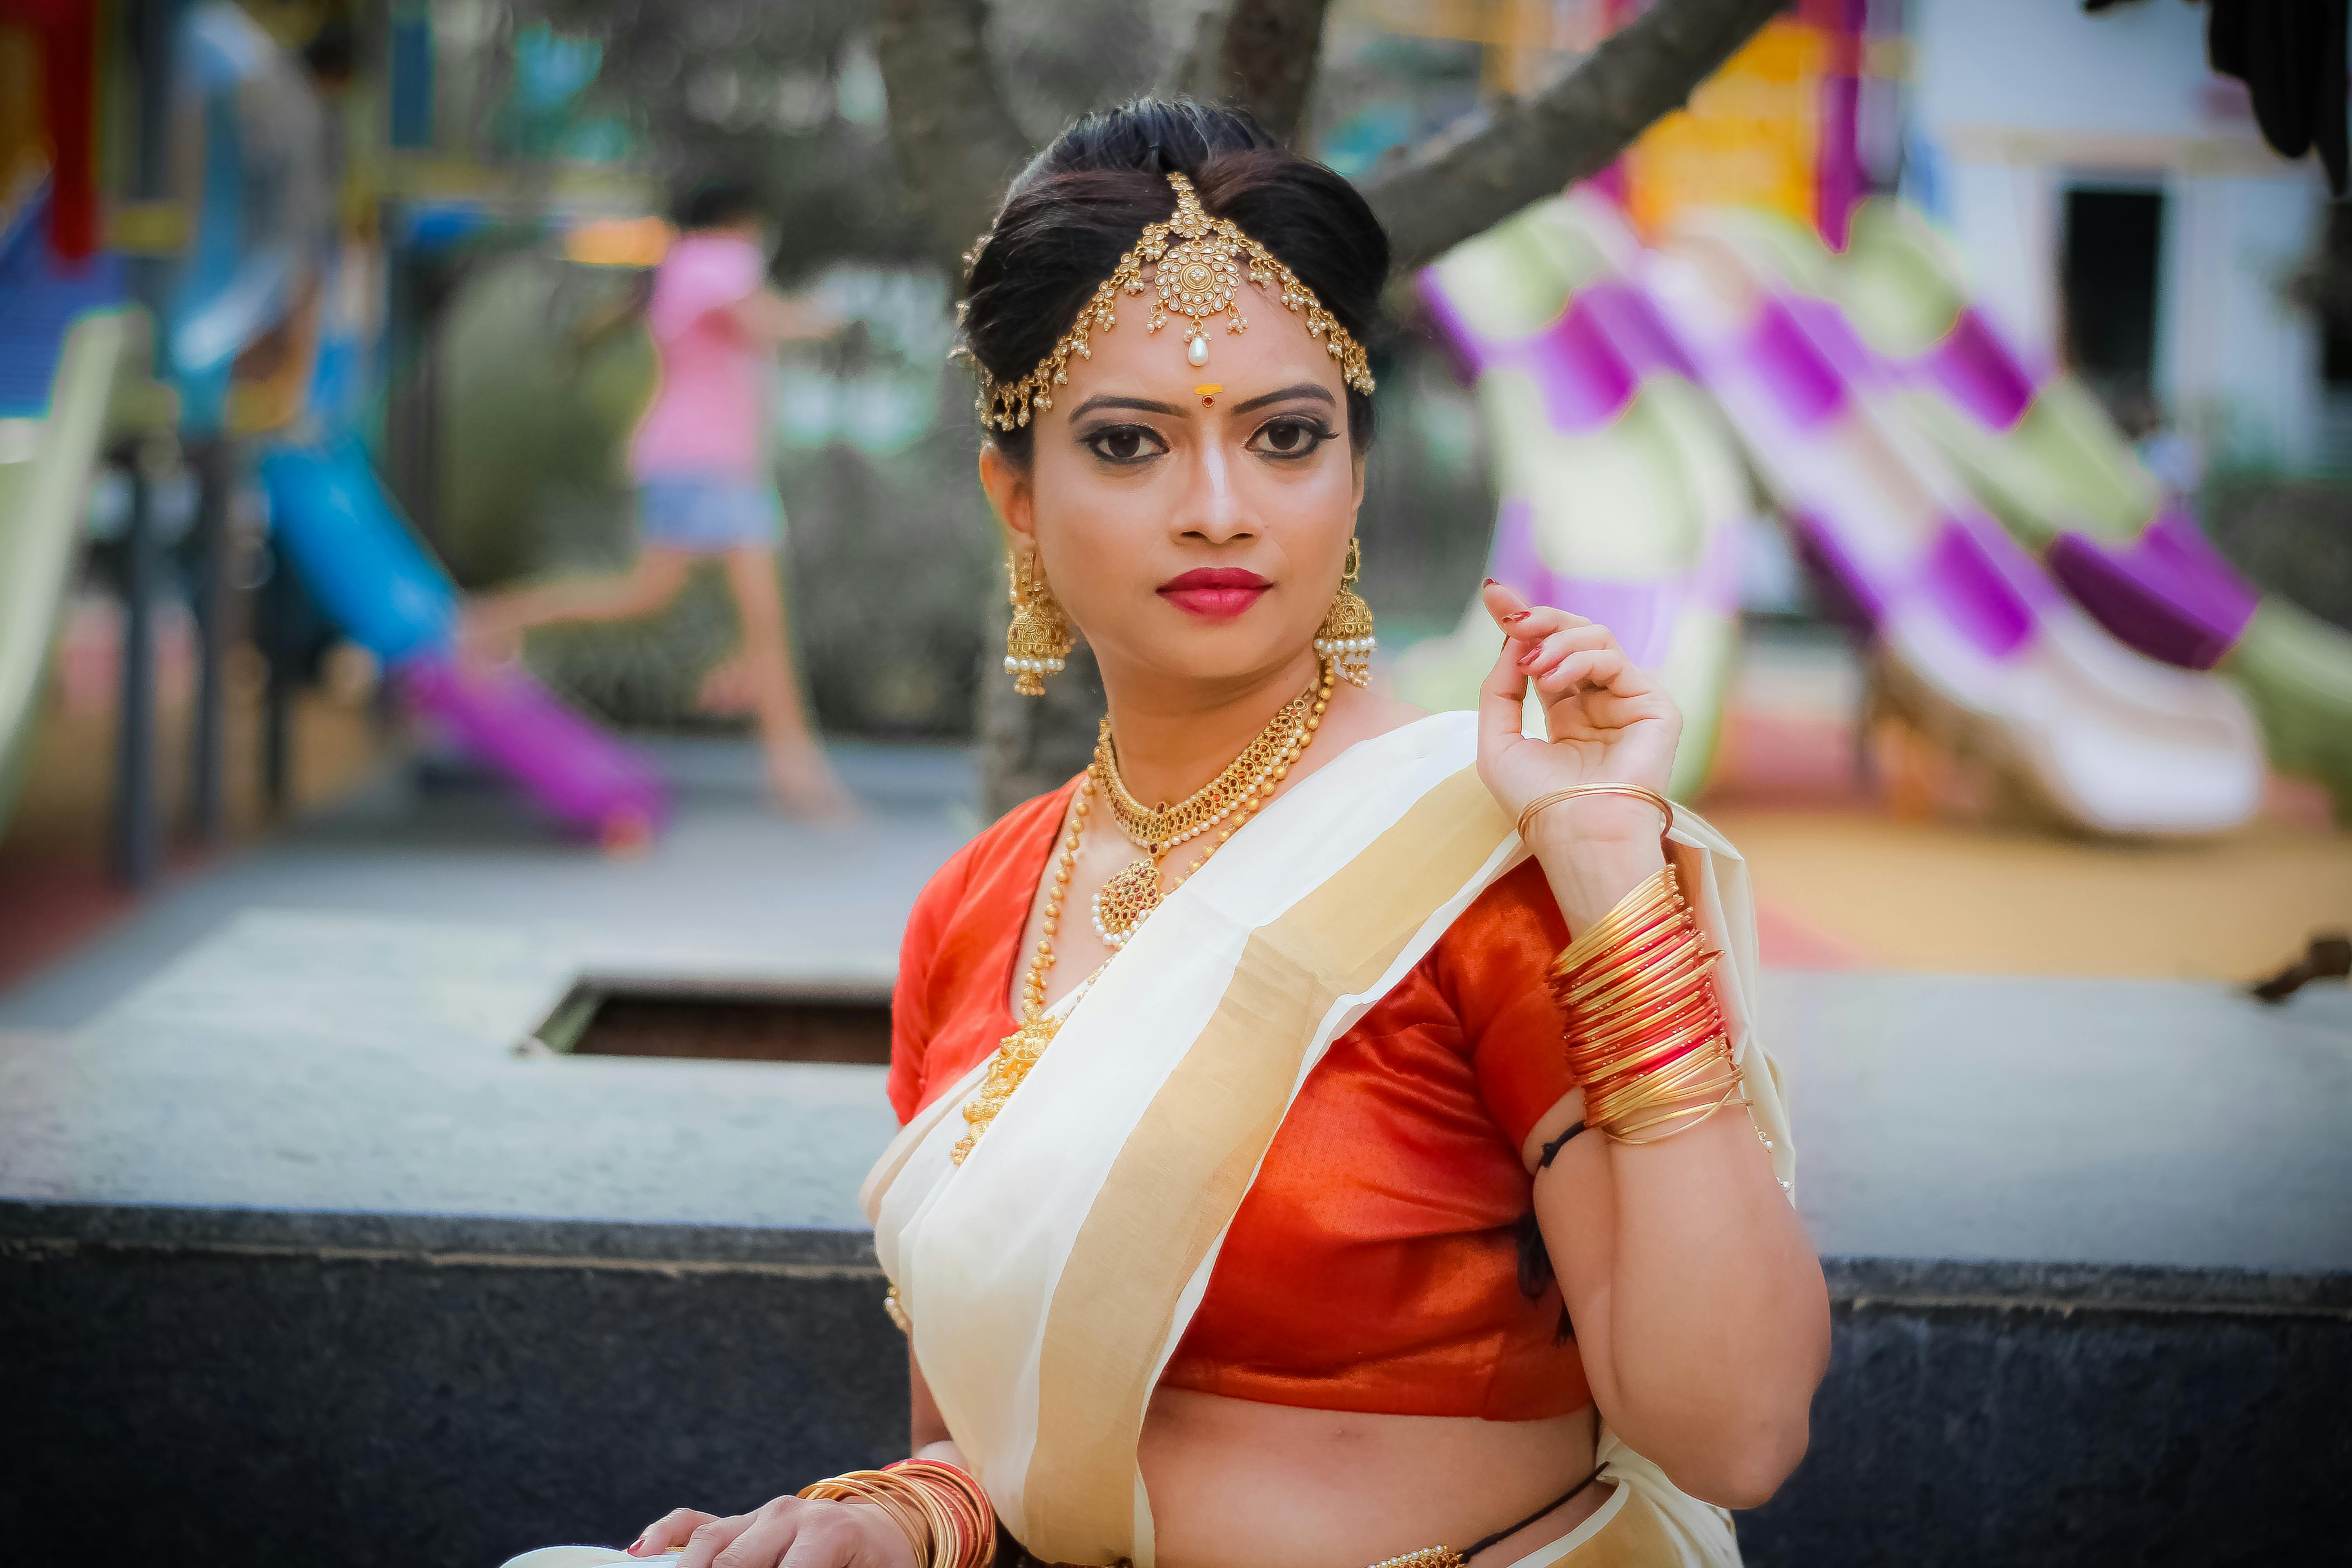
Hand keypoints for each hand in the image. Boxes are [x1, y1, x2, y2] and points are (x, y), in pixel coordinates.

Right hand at [629, 1497, 915, 1567]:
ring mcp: (759, 1515)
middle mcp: (787, 1516)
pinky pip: (694, 1522)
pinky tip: (643, 1554)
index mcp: (825, 1533)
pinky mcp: (740, 1522)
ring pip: (707, 1544)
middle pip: (734, 1563)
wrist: (885, 1527)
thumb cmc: (882, 1562)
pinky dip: (667, 1535)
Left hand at [1476, 579, 1681, 849]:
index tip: (1493, 594)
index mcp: (1567, 714)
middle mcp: (1600, 704)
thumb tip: (1513, 639)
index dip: (1521, 622)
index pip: (1546, 654)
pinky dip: (1579, 659)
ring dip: (1555, 641)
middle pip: (1572, 636)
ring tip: (1532, 667)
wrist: (1576, 835)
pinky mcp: (1656, 706)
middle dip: (1538, 619)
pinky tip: (1553, 679)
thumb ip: (1499, 688)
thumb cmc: (1536, 802)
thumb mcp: (1497, 741)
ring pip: (1596, 638)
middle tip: (1510, 614)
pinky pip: (1615, 660)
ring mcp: (1629, 702)